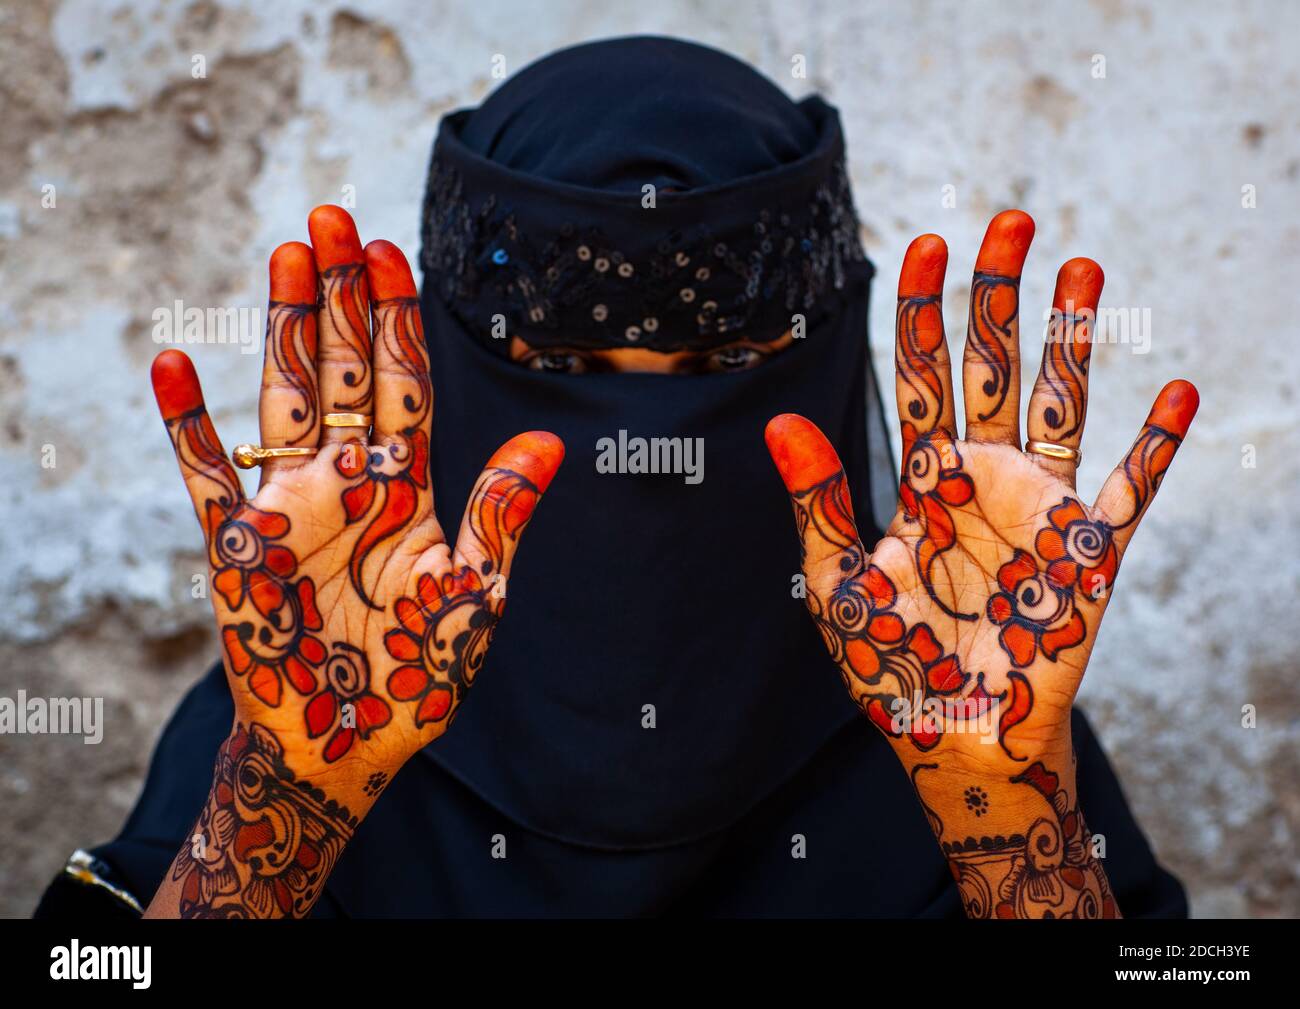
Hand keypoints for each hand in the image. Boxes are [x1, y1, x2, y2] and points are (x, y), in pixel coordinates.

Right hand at [146, 206, 562, 916]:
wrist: (347, 745)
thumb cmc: (414, 676)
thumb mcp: (472, 593)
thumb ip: (500, 515)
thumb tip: (550, 442)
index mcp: (406, 488)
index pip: (404, 385)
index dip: (398, 320)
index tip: (390, 251)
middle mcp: (348, 481)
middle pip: (345, 369)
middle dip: (342, 295)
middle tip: (333, 216)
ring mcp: (290, 505)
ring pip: (286, 397)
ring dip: (286, 327)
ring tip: (285, 252)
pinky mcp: (237, 545)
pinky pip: (204, 475)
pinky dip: (186, 426)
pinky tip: (172, 364)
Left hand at [765, 210, 1197, 916]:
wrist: (951, 737)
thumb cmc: (888, 666)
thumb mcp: (838, 583)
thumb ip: (819, 501)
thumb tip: (780, 422)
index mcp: (920, 480)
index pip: (919, 376)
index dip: (920, 311)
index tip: (926, 242)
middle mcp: (982, 478)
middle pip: (993, 367)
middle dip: (999, 295)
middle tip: (1010, 220)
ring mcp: (1039, 510)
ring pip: (1061, 404)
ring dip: (1074, 339)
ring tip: (1085, 266)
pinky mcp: (1089, 556)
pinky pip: (1129, 492)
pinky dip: (1153, 448)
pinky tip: (1176, 392)